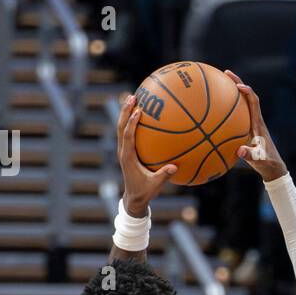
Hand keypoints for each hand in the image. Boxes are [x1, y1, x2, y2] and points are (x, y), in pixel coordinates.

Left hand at [116, 94, 176, 217]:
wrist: (133, 198)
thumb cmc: (144, 191)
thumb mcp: (155, 185)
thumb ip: (163, 175)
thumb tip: (174, 167)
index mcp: (128, 157)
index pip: (127, 136)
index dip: (132, 123)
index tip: (138, 111)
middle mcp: (123, 151)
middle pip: (121, 126)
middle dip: (125, 111)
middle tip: (132, 96)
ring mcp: (124, 150)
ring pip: (122, 127)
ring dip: (126, 113)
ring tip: (133, 98)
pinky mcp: (127, 151)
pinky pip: (128, 132)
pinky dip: (131, 121)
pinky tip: (141, 113)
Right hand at [225, 71, 286, 181]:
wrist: (273, 167)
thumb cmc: (267, 163)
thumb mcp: (259, 160)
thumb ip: (250, 155)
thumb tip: (239, 150)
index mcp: (258, 123)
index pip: (254, 102)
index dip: (247, 92)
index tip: (238, 86)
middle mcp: (255, 120)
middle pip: (247, 96)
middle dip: (237, 83)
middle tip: (225, 73)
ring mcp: (251, 124)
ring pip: (242, 104)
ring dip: (232, 93)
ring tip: (218, 84)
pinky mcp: (248, 130)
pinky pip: (236, 115)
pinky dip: (227, 110)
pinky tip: (214, 111)